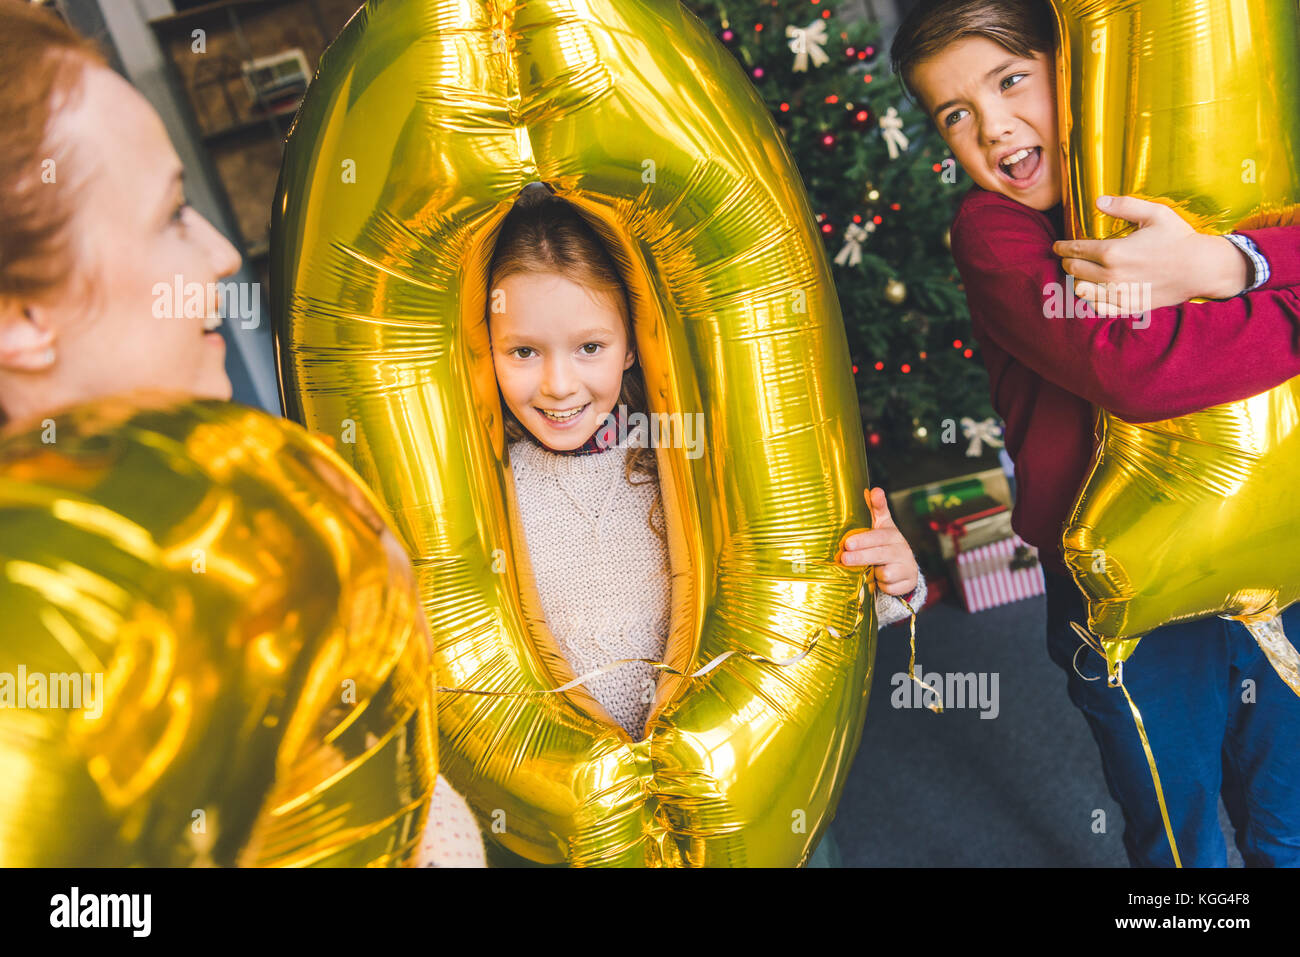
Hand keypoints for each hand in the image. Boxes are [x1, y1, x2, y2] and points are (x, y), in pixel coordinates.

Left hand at [836, 487, 918, 596]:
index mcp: (892, 534)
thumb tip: (873, 490)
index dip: (863, 540)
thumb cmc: (886, 543)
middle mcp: (902, 549)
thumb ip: (877, 508)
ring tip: (868, 570)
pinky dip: (882, 586)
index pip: (877, 536)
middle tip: (843, 559)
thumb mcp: (883, 525)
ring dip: (873, 574)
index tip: (848, 543)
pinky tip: (879, 581)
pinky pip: (889, 587)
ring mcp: (906, 566)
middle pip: (879, 554)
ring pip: (884, 573)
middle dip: (860, 557)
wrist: (905, 568)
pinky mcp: (908, 583)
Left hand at [1052, 195, 1249, 316]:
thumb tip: (1098, 200)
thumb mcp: (1155, 214)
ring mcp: (1118, 294)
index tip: (1057, 246)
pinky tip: (1095, 290)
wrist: (1201, 268)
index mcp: (1113, 252)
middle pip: (1074, 270)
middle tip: (1069, 257)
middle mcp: (1111, 276)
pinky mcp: (1127, 307)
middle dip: (1068, 261)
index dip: (1062, 247)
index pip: (1075, 250)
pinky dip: (1091, 299)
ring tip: (1082, 273)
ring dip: (1077, 280)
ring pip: (1081, 291)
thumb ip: (1124, 205)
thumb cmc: (1179, 238)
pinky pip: (1097, 308)